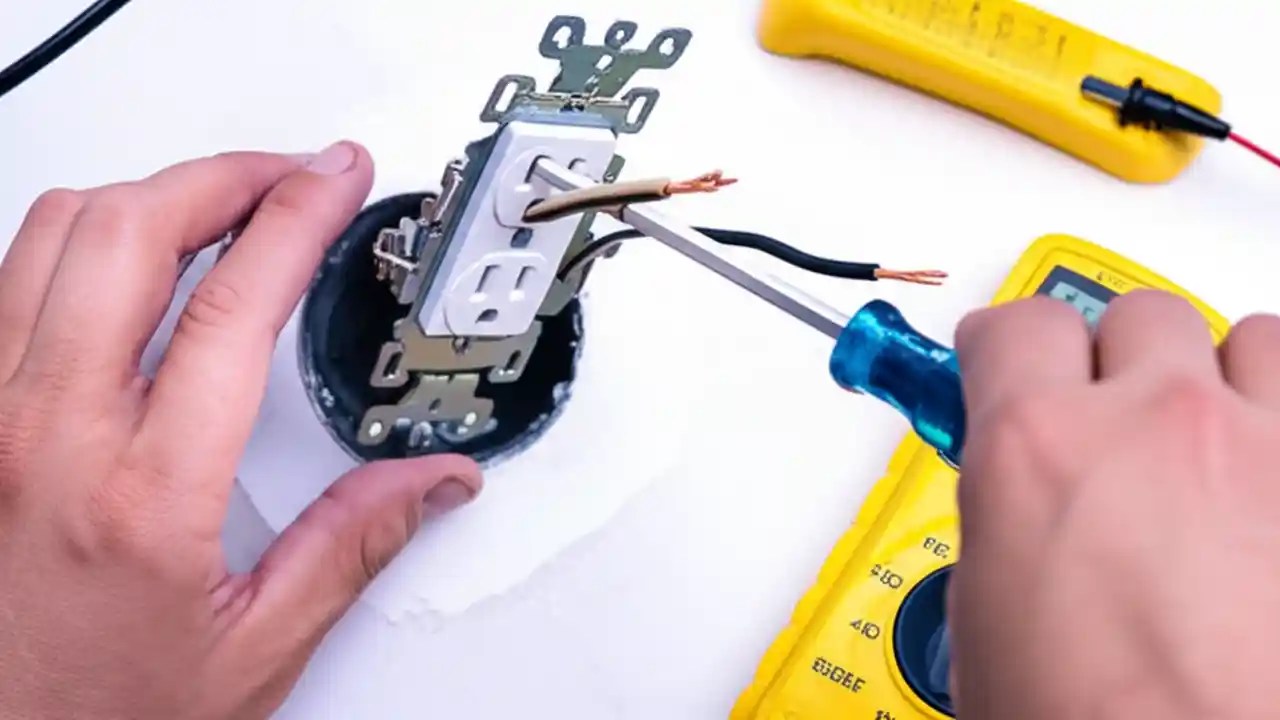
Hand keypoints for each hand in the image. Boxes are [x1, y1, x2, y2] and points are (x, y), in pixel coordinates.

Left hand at [0, 143, 482, 719]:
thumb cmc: (94, 718)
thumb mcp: (253, 649)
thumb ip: (352, 548)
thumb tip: (430, 482)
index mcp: (145, 495)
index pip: (234, 305)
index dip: (298, 217)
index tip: (336, 181)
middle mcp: (47, 437)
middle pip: (131, 231)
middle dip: (225, 175)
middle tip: (289, 176)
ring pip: (56, 234)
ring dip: (150, 196)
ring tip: (218, 203)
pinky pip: (9, 280)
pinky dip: (79, 240)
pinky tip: (129, 260)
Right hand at [950, 291, 1279, 718]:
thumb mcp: (988, 617)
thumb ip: (1004, 520)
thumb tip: (1022, 506)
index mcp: (1039, 448)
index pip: (1017, 326)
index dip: (1009, 348)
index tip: (1009, 361)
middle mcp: (1155, 424)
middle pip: (1134, 316)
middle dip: (1115, 361)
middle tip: (1108, 417)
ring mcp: (1263, 447)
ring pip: (1247, 338)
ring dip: (1221, 378)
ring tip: (1210, 439)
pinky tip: (1270, 473)